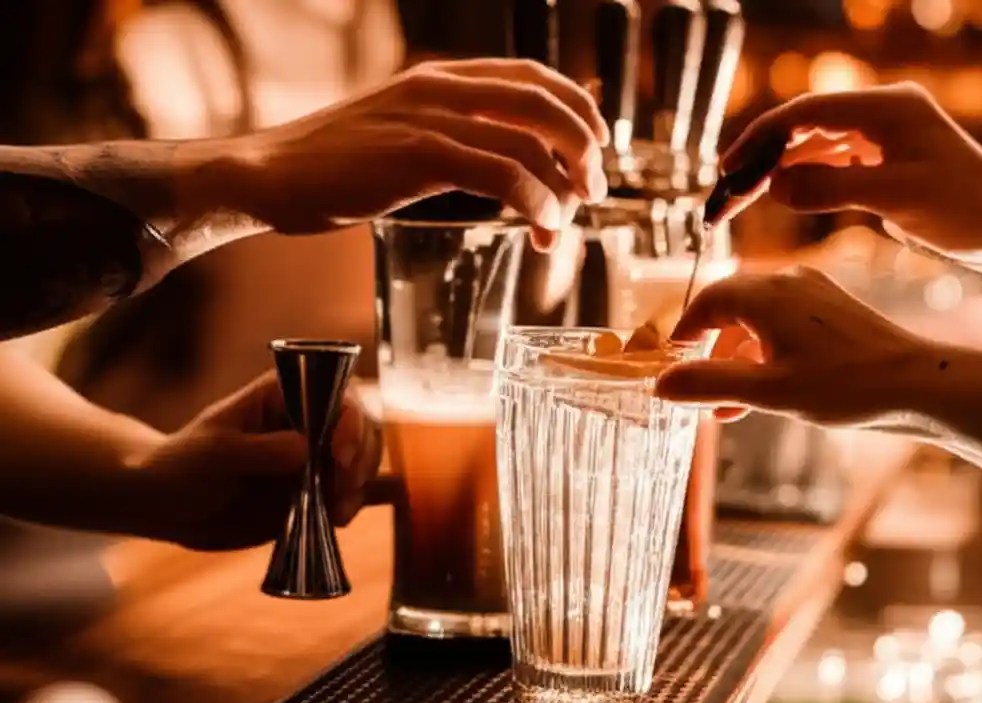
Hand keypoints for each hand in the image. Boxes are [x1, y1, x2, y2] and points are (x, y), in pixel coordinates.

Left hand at [130, 373, 380, 550]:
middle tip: (343, 487)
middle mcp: (308, 422)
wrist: (168, 506)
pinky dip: (351, 505)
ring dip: (358, 486)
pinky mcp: (313, 491)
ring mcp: (313, 458)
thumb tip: (306, 450)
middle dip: (361, 457)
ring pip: (359, 463)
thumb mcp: (215, 453)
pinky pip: (345, 494)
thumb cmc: (183, 463)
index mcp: (285, 395)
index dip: (350, 420)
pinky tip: (340, 519)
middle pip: (360, 428)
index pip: (337, 393)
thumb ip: (260, 450)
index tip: (339, 453)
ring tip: (338, 513)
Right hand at [216, 58, 609, 249]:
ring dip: (562, 186)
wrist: (265, 175)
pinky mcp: (414, 156)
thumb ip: (452, 139)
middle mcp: (441, 88)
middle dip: (584, 148)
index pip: (532, 76)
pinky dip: (534, 201)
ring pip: (529, 141)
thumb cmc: (332, 166)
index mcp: (441, 78)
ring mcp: (428, 118)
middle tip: (594, 190)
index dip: (577, 109)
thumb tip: (509, 168)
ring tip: (563, 222)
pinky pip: (499, 173)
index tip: (595, 149)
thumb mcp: (400, 133)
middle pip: (544, 103)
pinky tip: (540, 225)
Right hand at [655, 266, 933, 425]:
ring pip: (757, 320)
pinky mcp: (833, 310)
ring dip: (738, 359)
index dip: (684, 332)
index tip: (671, 364)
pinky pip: (784, 325)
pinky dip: (766, 355)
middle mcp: (789, 282)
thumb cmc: (846, 385)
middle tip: (698, 391)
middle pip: (730, 308)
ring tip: (730, 407)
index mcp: (768, 294)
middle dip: (711, 351)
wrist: (916, 383)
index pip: (707, 300)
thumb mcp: (768, 391)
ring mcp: (814, 294)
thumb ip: (710, 384)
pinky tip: (767, 392)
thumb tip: (661, 384)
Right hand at [715, 82, 981, 257]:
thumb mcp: (896, 199)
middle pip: (803, 128)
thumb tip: (773, 187)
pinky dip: (800, 182)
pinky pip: (830, 165)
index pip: (806, 112)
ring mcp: (885, 136)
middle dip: (758, 160)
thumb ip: (832, 189)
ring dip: (773, 174)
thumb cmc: (969, 212)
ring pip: (812, 149)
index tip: (727, 170)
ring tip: (734, 204)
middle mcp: (884, 113)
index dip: (759, 139)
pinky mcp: (886, 162)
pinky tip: (775, 201)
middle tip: (720, 195)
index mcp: (889, 107)